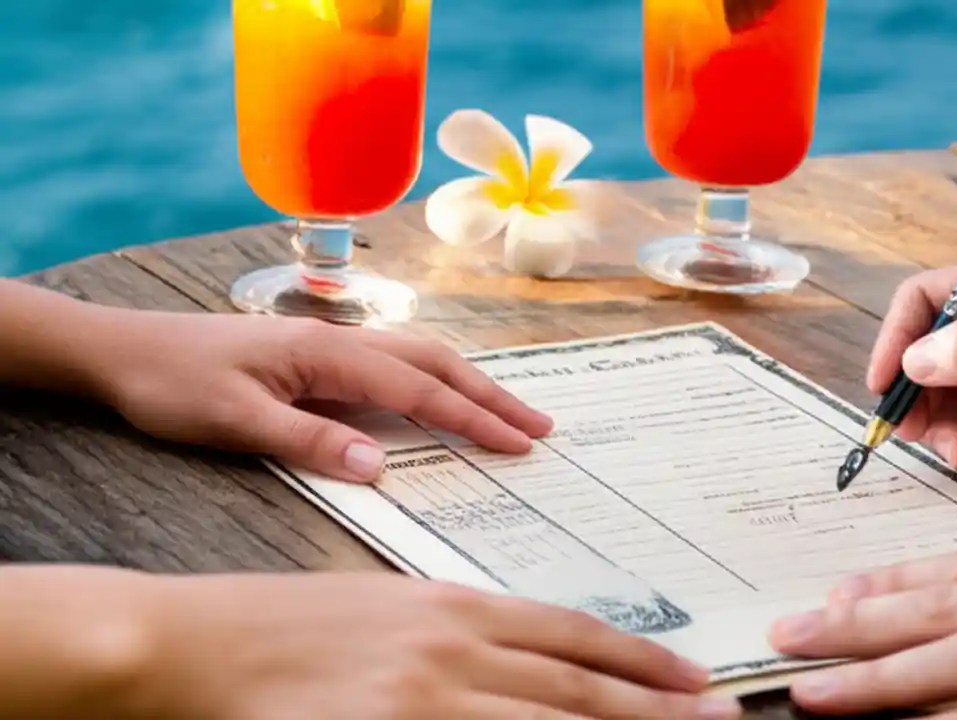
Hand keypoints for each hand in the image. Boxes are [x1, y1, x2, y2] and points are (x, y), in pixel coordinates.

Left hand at [88, 311, 552, 482]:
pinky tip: (443, 397)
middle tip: (541, 426)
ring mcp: (333, 346)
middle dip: (492, 395)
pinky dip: (437, 381)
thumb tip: (382, 466)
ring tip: (511, 411)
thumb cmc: (173, 383)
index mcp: (329, 354)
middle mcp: (341, 342)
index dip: (472, 417)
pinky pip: (397, 365)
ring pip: (421, 358)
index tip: (519, 441)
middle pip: (436, 363)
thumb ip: (309, 441)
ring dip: (470, 384)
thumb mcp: (235, 421)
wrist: (123, 349)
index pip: (419, 389)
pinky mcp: (320, 358)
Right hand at [124, 574, 741, 718]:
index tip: (691, 680)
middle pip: (577, 686)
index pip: (572, 634)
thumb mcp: (388, 611)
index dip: (640, 660)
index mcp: (453, 606)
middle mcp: (451, 647)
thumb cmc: (284, 626)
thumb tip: (528, 667)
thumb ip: (462, 637)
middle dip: (656, 707)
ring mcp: (420, 698)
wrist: (190, 644)